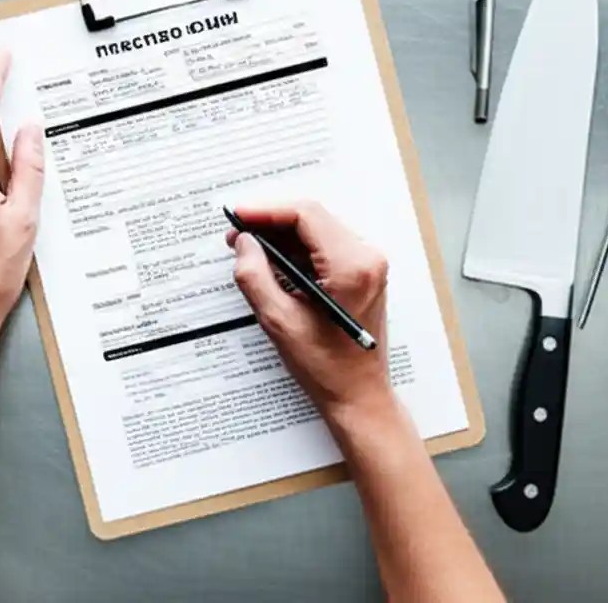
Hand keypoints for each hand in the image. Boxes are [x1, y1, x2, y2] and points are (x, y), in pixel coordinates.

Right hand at [227, 202, 392, 420]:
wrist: (358, 395)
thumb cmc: (327, 367)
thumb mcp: (279, 321)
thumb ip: (255, 276)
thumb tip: (244, 244)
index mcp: (352, 266)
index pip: (306, 216)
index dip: (266, 212)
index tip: (239, 217)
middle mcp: (367, 259)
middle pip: (312, 220)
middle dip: (271, 224)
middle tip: (237, 236)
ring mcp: (369, 266)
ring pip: (318, 232)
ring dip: (283, 238)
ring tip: (250, 251)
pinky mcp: (363, 275)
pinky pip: (326, 249)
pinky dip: (298, 251)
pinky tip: (273, 263)